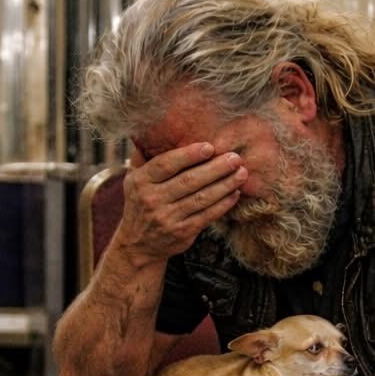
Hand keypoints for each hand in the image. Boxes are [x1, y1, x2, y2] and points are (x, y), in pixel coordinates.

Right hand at [118, 143, 246, 261]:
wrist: (138, 245)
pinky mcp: (182, 233)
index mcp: (141, 181)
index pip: (166, 164)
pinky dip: (222, 204)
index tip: (210, 147)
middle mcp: (153, 200)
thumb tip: (151, 130)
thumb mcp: (134, 180)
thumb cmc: (141, 204)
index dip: (188, 155)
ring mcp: (168, 218)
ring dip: (224, 185)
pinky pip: (206, 216)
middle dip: (215, 168)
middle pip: (188, 181)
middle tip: (235, 158)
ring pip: (201, 198)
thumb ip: (143, 158)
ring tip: (241, 173)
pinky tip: (234, 193)